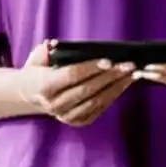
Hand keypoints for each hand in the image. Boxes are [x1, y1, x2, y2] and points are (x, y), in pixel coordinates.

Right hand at [17, 40, 136, 125]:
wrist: (33, 95)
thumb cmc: (40, 72)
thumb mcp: (37, 59)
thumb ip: (43, 52)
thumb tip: (51, 45)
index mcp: (45, 86)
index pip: (71, 75)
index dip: (91, 68)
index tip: (109, 61)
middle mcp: (54, 104)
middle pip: (87, 89)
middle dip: (110, 76)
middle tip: (128, 65)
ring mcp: (66, 116)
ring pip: (96, 101)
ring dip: (117, 87)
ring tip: (132, 74)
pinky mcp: (77, 121)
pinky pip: (99, 109)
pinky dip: (114, 96)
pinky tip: (125, 84)